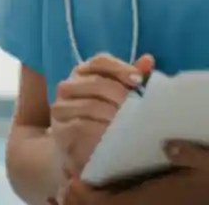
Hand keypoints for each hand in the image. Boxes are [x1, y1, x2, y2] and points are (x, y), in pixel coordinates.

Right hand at [50, 54, 154, 178]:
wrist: (78, 150)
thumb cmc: (100, 118)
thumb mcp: (116, 96)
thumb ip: (130, 79)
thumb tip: (148, 60)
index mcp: (82, 73)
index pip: (100, 61)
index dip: (120, 68)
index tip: (139, 80)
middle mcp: (67, 86)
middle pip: (96, 83)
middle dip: (120, 95)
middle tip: (137, 108)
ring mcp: (61, 108)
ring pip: (90, 106)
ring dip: (113, 115)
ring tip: (129, 124)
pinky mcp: (60, 130)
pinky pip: (82, 127)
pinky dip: (101, 130)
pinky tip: (113, 135)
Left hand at [58, 141, 208, 204]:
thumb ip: (191, 154)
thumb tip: (169, 144)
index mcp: (158, 198)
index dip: (87, 198)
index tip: (70, 182)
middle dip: (82, 204)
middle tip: (63, 190)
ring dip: (95, 204)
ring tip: (74, 190)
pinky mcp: (164, 204)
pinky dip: (112, 202)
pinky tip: (103, 190)